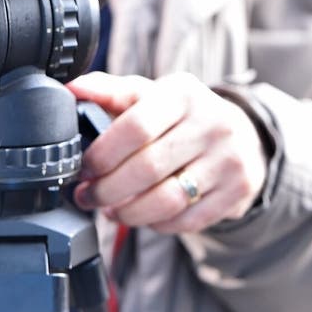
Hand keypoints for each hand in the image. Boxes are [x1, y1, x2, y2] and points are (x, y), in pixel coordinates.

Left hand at [67, 71, 268, 233]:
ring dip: (128, 213)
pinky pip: (187, 220)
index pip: (136, 126)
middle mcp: (212, 122)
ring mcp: (229, 158)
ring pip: (167, 200)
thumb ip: (109, 91)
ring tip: (111, 209)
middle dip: (107, 189)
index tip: (84, 169)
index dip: (103, 155)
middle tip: (88, 196)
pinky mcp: (238, 190)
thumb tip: (70, 88)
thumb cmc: (181, 115)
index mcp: (183, 93)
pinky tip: (144, 215)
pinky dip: (157, 223)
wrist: (241, 134)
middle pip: (147, 168)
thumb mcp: (149, 95)